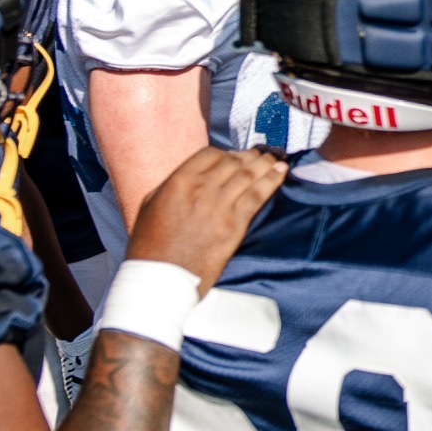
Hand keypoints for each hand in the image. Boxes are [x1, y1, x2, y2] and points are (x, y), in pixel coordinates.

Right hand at [126, 147, 286, 292]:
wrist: (161, 277)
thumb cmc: (151, 246)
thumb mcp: (151, 205)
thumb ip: (173, 185)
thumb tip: (193, 175)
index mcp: (179, 182)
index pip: (209, 155)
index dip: (225, 153)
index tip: (233, 156)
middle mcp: (201, 189)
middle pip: (233, 162)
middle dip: (249, 156)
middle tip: (261, 154)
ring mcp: (220, 206)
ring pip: (249, 175)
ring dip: (265, 164)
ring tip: (275, 158)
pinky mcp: (234, 224)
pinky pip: (257, 196)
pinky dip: (271, 181)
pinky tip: (281, 173)